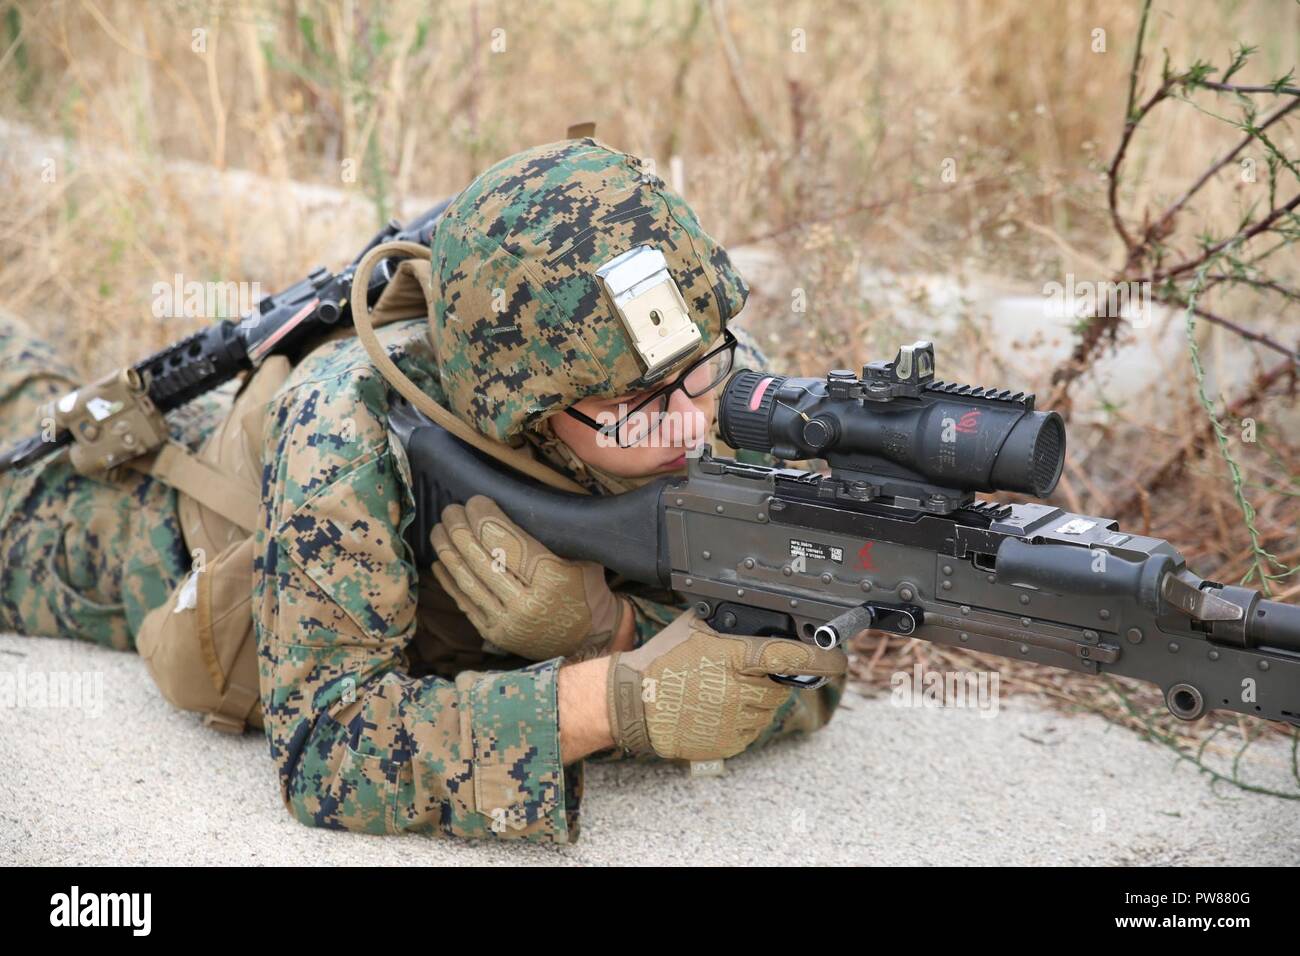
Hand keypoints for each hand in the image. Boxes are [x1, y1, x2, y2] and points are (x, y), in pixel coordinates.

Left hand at [430, 495, 626, 660]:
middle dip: (461, 530)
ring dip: (448, 552)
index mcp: (551, 578)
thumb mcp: (582, 555)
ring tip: (438, 529)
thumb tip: (515, 501)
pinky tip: (440, 561)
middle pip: (482, 559)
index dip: (486, 518)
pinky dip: (449, 580)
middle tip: (450, 509)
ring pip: (468, 581)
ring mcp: (508, 622)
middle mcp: (527, 603)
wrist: (588, 636)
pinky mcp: (495, 634)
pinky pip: (465, 602)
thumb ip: (552, 534)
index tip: (474, 500)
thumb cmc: (585, 586)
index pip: (508, 541)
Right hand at [606, 609, 847, 760]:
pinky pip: (751, 729)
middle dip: (769, 676)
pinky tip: (712, 708)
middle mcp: (744, 691)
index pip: (795, 657)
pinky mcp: (731, 743)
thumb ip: (733, 621)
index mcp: (739, 658)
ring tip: (716, 689)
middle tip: (737, 671)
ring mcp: (738, 721)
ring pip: (766, 707)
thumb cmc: (662, 661)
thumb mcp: (697, 626)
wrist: (634, 703)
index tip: (840, 659)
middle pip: (780, 684)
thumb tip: (762, 615)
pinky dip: (740, 718)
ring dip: (753, 698)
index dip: (824, 658)